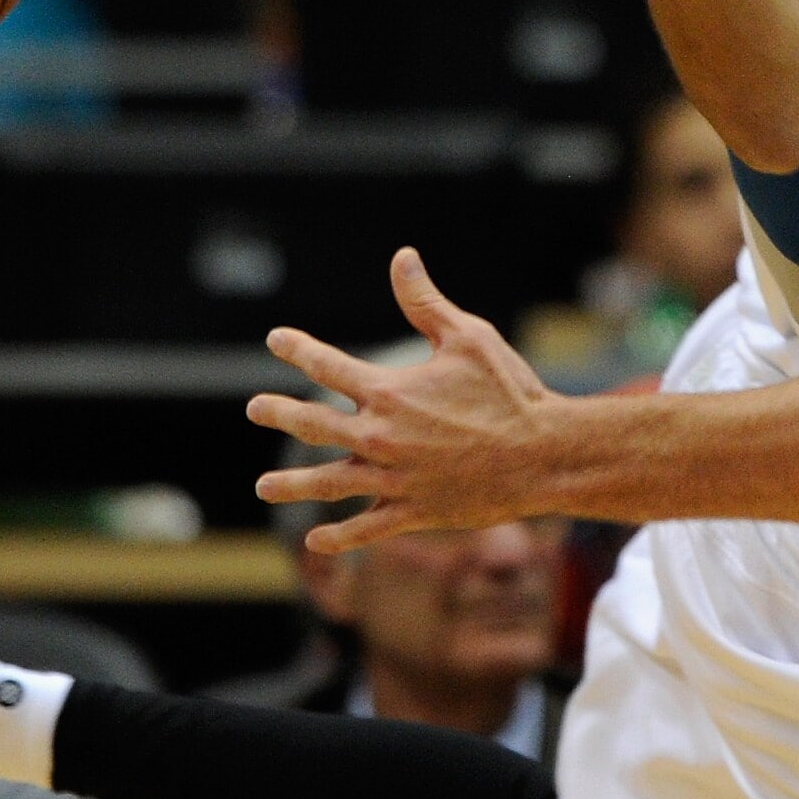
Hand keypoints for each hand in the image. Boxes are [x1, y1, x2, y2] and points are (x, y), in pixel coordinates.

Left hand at [247, 249, 583, 551]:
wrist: (543, 454)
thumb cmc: (510, 392)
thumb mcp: (470, 337)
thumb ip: (426, 303)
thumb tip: (402, 259)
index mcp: (390, 392)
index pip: (328, 366)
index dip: (298, 349)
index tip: (277, 340)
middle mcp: (381, 437)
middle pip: (313, 424)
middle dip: (280, 413)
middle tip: (255, 407)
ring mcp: (393, 479)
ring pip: (328, 483)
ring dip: (291, 484)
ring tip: (264, 486)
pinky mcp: (413, 511)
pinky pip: (365, 528)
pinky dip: (338, 537)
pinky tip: (316, 539)